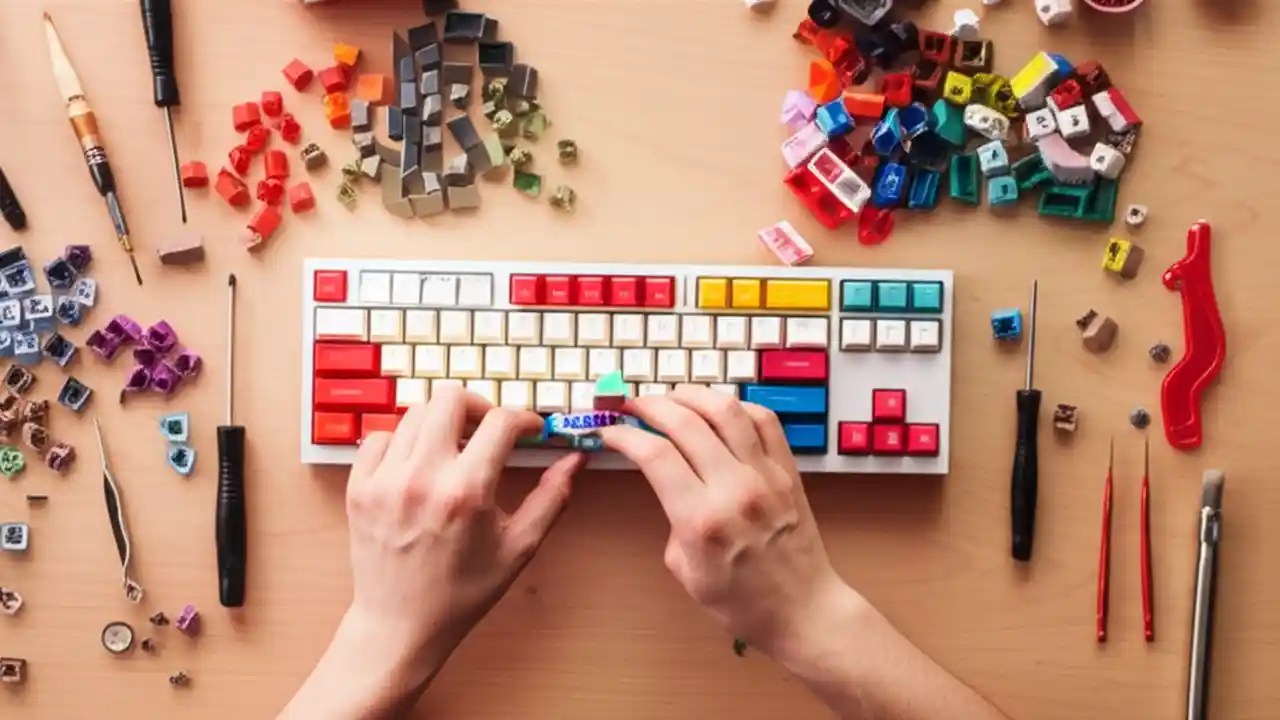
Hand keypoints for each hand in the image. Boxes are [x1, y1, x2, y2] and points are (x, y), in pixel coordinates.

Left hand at [342, 387, 583, 686]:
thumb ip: (551, 499)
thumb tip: (574, 460)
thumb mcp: (518, 548)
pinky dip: (402, 441)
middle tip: (488, 428)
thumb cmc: (462, 592)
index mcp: (466, 492)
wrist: (401, 624)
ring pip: (415, 413)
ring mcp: (384, 480)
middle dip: (478, 406)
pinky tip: (417, 464)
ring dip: (442, 423)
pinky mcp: (359, 488)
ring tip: (455, 449)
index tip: (528, 430)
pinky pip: (379, 438)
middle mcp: (422, 477)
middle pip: (450, 398)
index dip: (523, 419)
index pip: (500, 421)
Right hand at [599, 385, 856, 660]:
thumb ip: (671, 519)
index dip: (625, 435)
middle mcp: (734, 489)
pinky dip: (737, 405)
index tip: (611, 430)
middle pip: (686, 423)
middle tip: (634, 405)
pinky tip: (719, 408)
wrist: (803, 609)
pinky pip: (764, 420)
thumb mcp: (685, 571)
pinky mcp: (788, 471)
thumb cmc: (741, 601)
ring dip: (692, 394)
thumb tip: (668, 481)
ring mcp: (766, 475)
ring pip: (726, 411)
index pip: (655, 455)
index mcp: (701, 520)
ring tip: (673, 396)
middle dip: (652, 406)